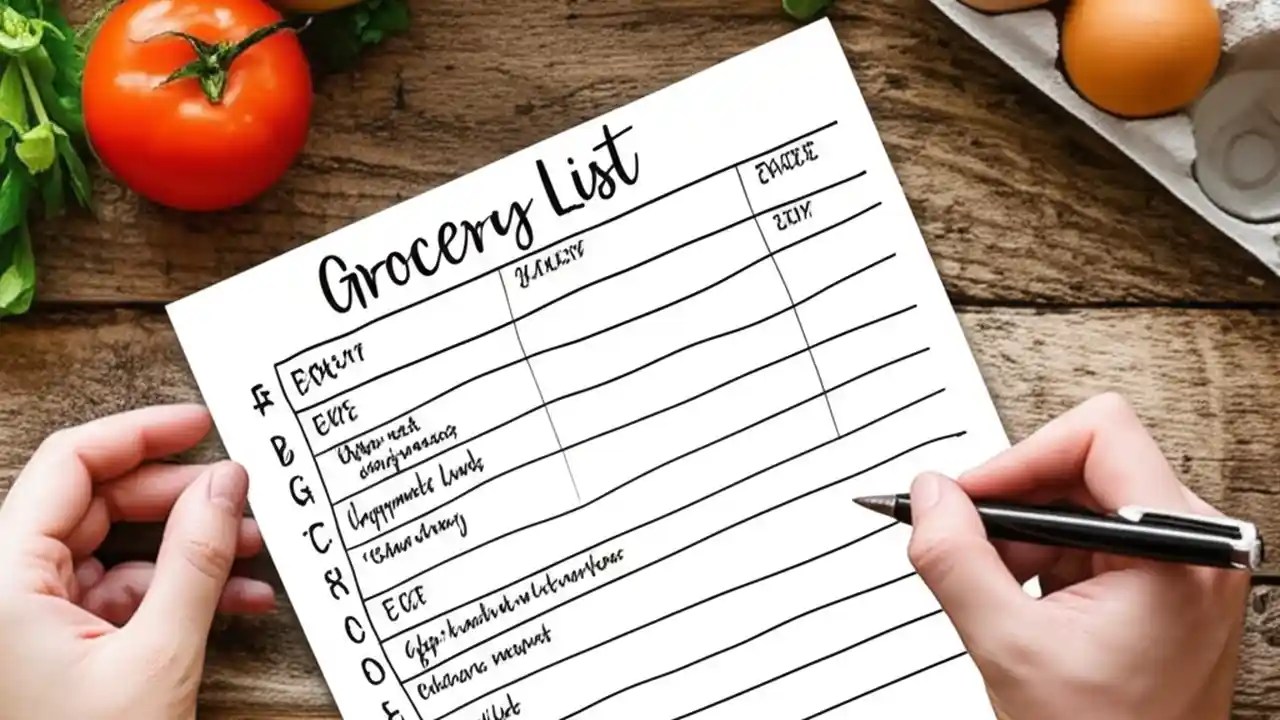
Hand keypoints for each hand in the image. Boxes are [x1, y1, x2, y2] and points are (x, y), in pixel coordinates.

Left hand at [0, 405, 275, 719]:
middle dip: (181, 500)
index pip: (72, 465)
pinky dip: (180, 593)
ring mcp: (33, 619)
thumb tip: (227, 483)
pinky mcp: (61, 647)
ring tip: (256, 555)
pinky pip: (125, 595)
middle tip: (243, 495)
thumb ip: (197, 561)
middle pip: (99, 505)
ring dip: (192, 551)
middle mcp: (8, 588)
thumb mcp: (157, 657)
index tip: (201, 420)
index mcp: (3, 578)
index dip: (140, 433)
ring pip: (120, 551)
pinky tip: (236, 602)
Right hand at [907, 393, 1248, 719]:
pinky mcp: (1160, 582)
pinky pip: (1087, 535)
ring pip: (1081, 497)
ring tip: (999, 590)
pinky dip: (1041, 559)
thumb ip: (957, 561)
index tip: (970, 495)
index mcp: (1175, 553)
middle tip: (970, 545)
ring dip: (1023, 535)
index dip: (1021, 457)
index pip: (1100, 434)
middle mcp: (1191, 548)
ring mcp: (1180, 564)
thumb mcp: (1009, 648)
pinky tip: (1023, 601)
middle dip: (1015, 504)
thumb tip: (930, 495)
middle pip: (1086, 462)